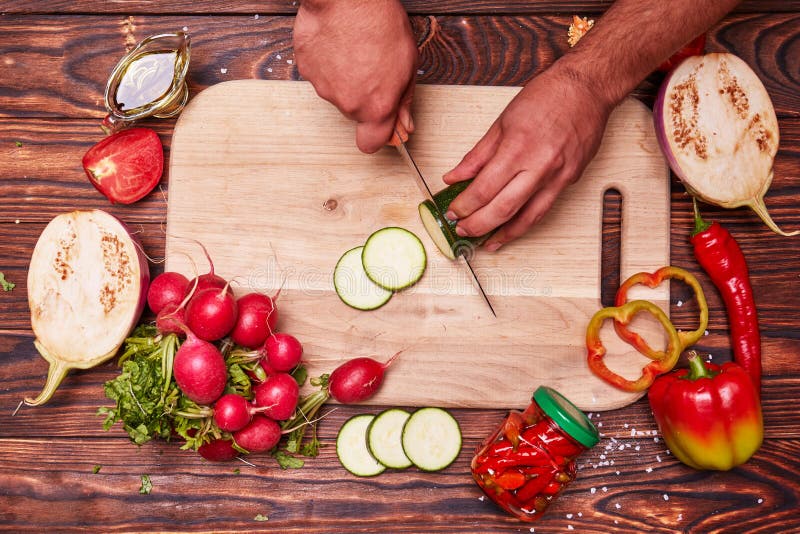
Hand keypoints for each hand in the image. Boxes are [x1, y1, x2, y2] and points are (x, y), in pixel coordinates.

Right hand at [293, 0, 417, 152]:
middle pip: (355, 114)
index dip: (377, 135)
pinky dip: (329, 64)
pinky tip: (339, 45)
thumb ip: (404, 101)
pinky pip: (320, 74)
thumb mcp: (408, 63)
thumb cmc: (379, 23)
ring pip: (337, 93)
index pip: (370, 144)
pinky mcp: (307, 69)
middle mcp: (347, 103)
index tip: (382, 124)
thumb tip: (404, 124)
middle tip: (373, 70)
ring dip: (346, 79)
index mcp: (376, 107)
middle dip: (364, 98)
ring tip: (355, 51)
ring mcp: (324, 87)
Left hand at [442, 62, 614, 250]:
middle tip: (462, 231)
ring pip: (527, 217)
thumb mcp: (502, 122)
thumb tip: (455, 176)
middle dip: (478, 225)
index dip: (465, 205)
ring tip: (486, 242)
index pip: (484, 188)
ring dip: (504, 234)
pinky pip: (544, 208)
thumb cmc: (548, 96)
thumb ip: (477, 155)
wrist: (587, 87)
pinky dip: (526, 222)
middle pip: (503, 208)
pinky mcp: (570, 180)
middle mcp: (539, 165)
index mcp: (517, 147)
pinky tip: (512, 228)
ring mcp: (558, 175)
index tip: (453, 212)